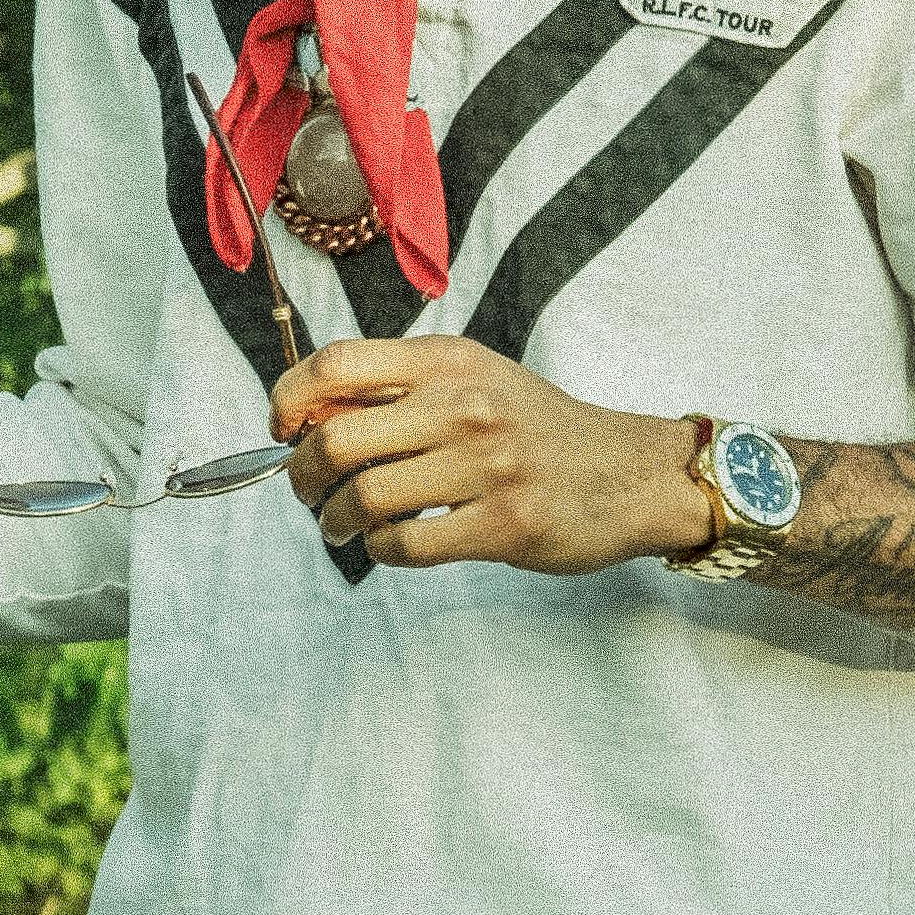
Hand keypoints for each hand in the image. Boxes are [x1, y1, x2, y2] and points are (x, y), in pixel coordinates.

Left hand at [278, 340, 713, 574]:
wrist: (632, 473)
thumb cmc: (540, 431)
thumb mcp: (476, 380)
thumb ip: (403, 389)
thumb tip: (308, 416)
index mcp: (448, 362)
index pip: (336, 364)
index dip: (288, 399)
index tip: (283, 430)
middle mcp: (464, 406)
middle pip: (336, 438)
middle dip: (302, 476)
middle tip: (308, 494)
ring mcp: (487, 466)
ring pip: (365, 497)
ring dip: (336, 522)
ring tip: (342, 528)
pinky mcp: (505, 524)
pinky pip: (408, 544)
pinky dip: (382, 552)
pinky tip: (390, 546)